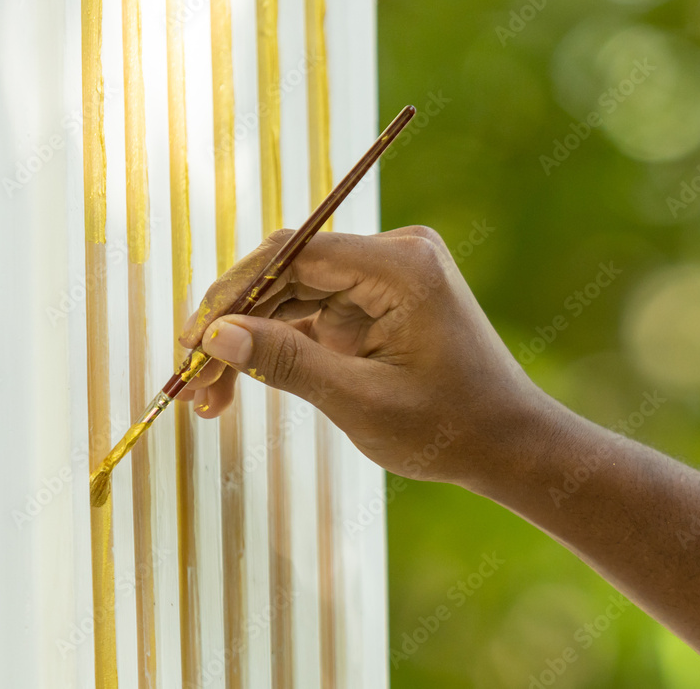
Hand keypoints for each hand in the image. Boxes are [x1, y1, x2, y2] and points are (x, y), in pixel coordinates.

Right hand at [178, 226, 546, 484]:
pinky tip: (239, 384)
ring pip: (292, 297)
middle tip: (192, 380)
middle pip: (287, 275)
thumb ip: (286, 362)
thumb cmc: (448, 427)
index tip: (192, 339)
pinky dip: (279, 347)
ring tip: (208, 397)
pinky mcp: (375, 302)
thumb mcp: (360, 401)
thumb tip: (214, 336)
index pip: (293, 255)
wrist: (507, 444)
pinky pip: (312, 314)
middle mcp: (392, 255)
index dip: (233, 293)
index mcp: (399, 264)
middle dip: (236, 327)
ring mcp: (383, 278)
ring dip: (250, 341)